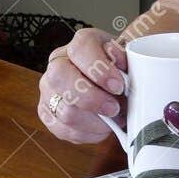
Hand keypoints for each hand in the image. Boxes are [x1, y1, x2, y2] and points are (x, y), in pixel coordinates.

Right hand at [37, 28, 126, 143]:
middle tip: (114, 109)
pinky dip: (86, 134)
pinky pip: (61, 129)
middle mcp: (58, 63)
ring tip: (113, 120)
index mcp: (82, 43)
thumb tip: (121, 65)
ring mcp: (49, 89)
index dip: (99, 69)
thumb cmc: (123, 72)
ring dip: (94, 121)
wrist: (116, 86)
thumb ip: (130, 60)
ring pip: (63, 109)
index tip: (118, 86)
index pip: (80, 49)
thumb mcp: (132, 60)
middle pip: (60, 77)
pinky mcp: (47, 112)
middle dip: (90, 98)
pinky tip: (101, 129)